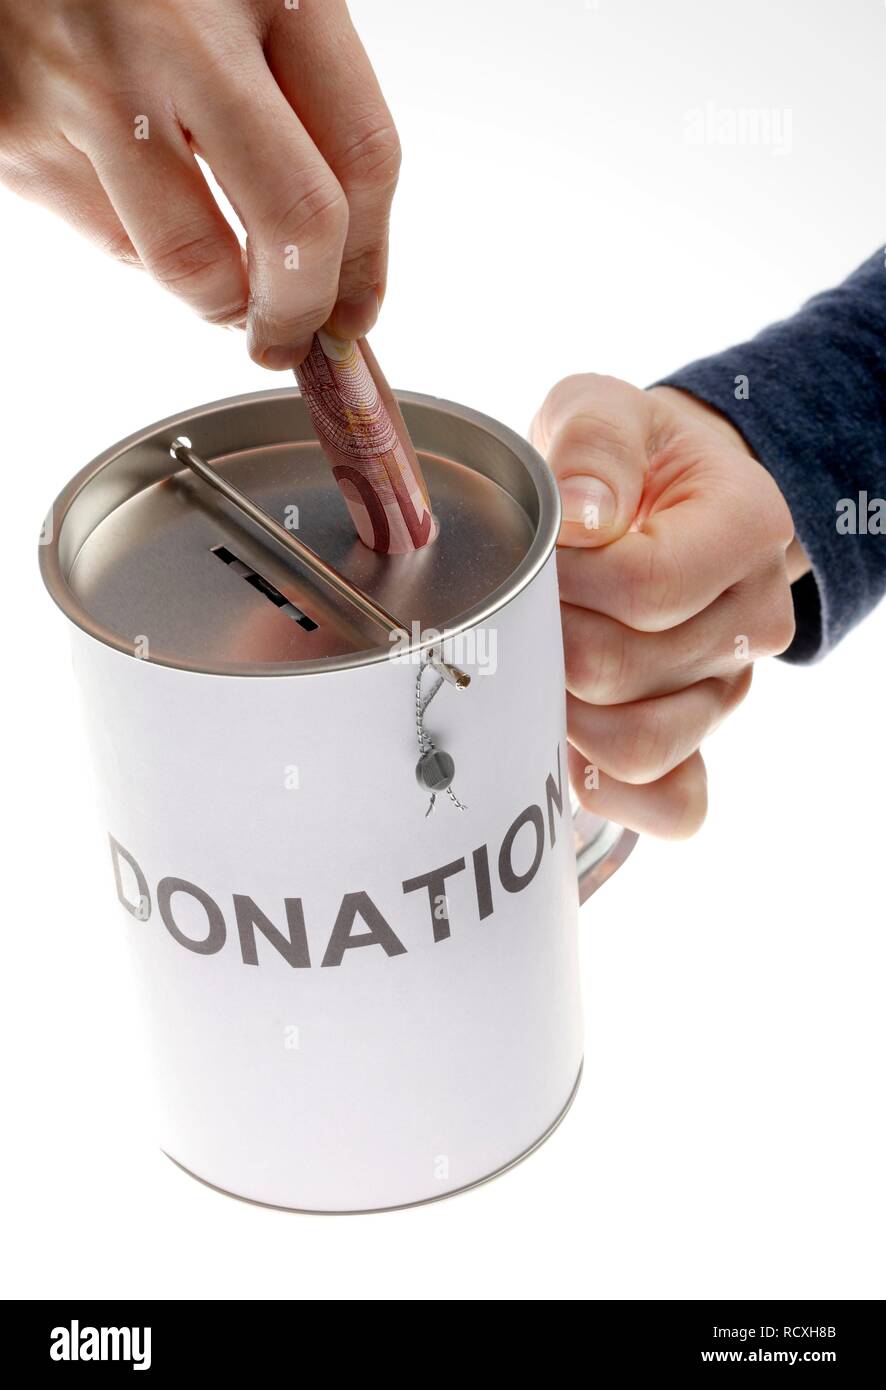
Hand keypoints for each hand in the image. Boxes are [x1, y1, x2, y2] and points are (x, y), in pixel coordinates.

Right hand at [0, 0, 399, 364]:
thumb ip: (287, 94)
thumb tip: (328, 257)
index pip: (362, 153)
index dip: (370, 257)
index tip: (357, 308)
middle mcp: (184, 30)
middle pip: (296, 220)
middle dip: (301, 310)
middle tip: (292, 339)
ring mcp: (93, 81)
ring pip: (193, 261)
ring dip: (221, 304)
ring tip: (222, 296)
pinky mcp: (16, 126)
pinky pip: (107, 237)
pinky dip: (135, 245)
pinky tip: (129, 195)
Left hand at [531, 375, 807, 837]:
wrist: (659, 500)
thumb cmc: (626, 458)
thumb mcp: (604, 411)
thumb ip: (595, 445)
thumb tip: (583, 520)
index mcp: (746, 530)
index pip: (644, 589)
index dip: (565, 581)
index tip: (537, 553)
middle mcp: (752, 622)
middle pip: (622, 671)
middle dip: (543, 640)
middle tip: (519, 606)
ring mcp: (726, 692)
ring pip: (640, 748)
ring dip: (559, 712)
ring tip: (532, 662)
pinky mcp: (698, 741)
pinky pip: (672, 806)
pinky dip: (607, 790)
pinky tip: (560, 743)